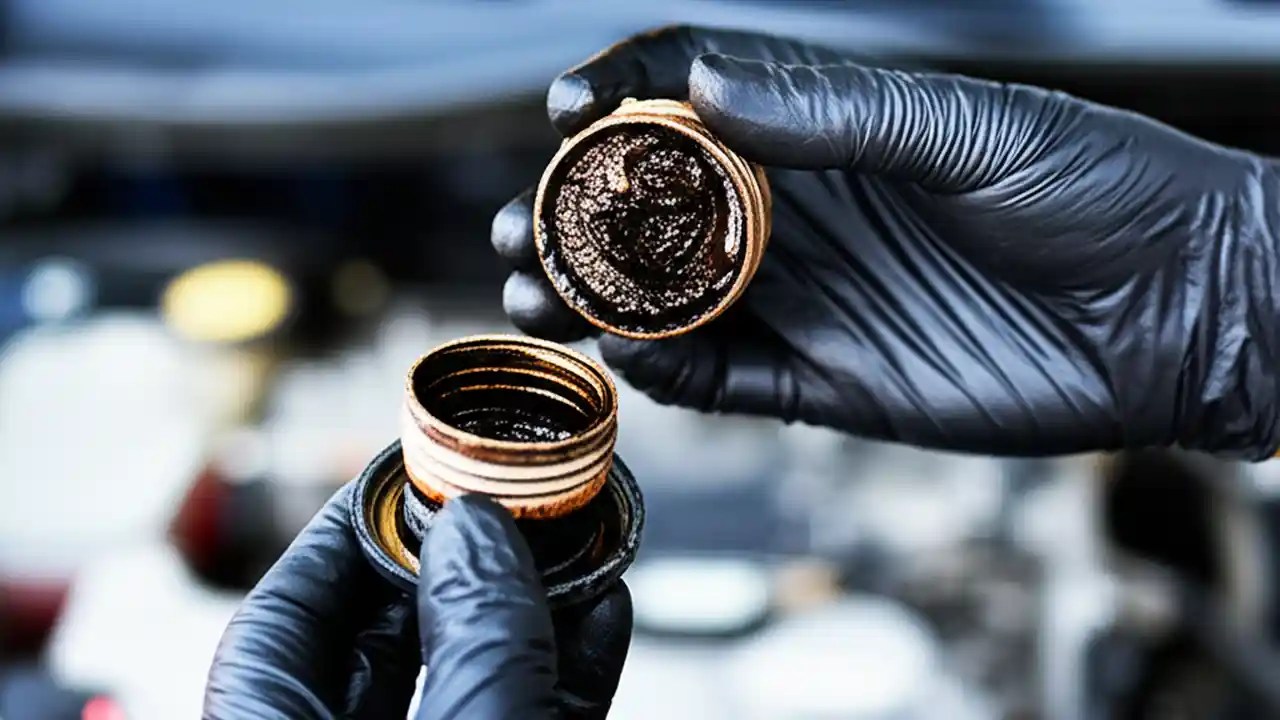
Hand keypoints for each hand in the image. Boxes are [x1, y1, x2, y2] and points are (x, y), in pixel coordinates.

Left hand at [204, 484, 630, 719]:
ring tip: (573, 544)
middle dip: (453, 562)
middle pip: (382, 640)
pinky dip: (568, 673)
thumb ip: (472, 642)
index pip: (282, 619)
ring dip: (528, 611)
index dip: (339, 532)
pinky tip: (606, 616)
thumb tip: (476, 530)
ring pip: (466, 680)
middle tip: (499, 498)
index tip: (393, 472)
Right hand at [496, 26, 1279, 458]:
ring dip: (595, 303)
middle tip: (520, 232)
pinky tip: (631, 361)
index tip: (564, 109)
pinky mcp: (823, 383)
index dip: (620, 96)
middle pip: (652, 210)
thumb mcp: (970, 131)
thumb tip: (704, 86)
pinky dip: (669, 374)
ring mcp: (805, 299)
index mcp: (824, 131)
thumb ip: (835, 113)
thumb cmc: (1097, 191)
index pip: (692, 99)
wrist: (1179, 316)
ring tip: (532, 299)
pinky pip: (724, 381)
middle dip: (574, 218)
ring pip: (668, 302)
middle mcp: (797, 213)